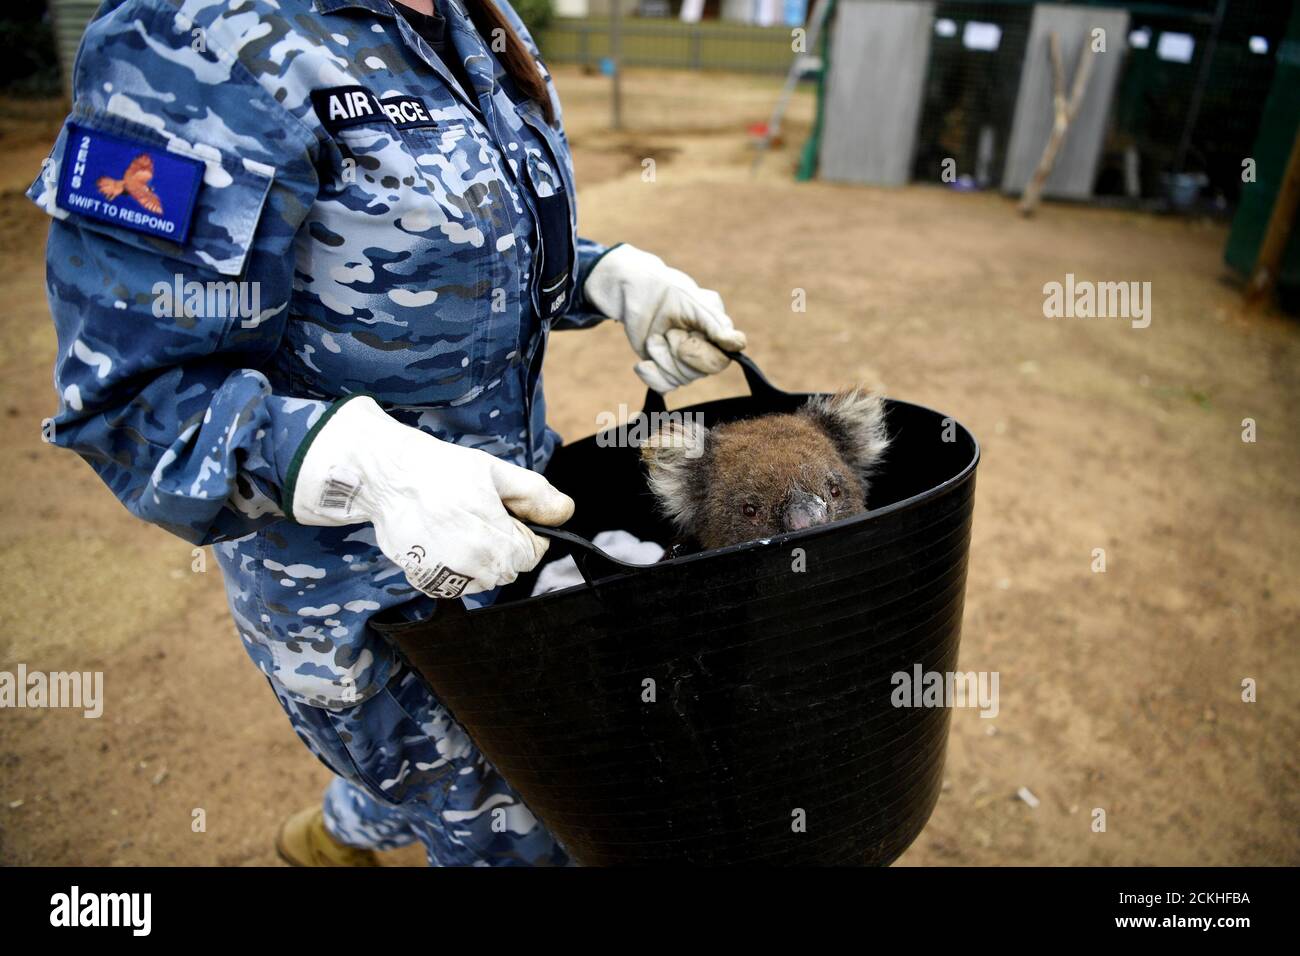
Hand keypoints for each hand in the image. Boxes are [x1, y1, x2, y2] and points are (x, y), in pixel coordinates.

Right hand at [288, 396, 573, 596]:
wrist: (386, 477)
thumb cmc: (440, 470)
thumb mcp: (495, 472)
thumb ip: (534, 495)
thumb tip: (566, 512)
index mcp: (495, 538)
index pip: (532, 554)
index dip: (526, 533)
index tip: (507, 514)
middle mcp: (471, 564)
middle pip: (509, 569)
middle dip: (504, 546)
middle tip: (480, 516)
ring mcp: (445, 576)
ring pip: (483, 580)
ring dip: (481, 560)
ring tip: (459, 527)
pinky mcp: (424, 580)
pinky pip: (455, 584)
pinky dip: (455, 568)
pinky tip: (442, 540)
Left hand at [584, 244, 747, 392]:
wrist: (635, 295)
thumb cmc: (667, 291)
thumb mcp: (692, 301)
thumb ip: (715, 323)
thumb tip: (738, 345)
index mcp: (717, 333)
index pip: (721, 361)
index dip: (701, 354)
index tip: (684, 334)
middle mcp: (705, 350)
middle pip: (699, 373)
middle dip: (677, 351)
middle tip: (668, 330)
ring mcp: (685, 363)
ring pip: (680, 379)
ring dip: (661, 356)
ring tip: (655, 336)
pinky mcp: (666, 371)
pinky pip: (664, 387)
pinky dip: (651, 374)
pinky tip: (644, 363)